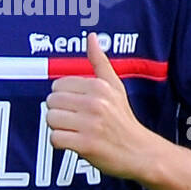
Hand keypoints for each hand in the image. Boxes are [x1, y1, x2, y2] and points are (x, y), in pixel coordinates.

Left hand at [45, 33, 156, 178]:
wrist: (140, 152)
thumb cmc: (123, 119)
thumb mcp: (115, 86)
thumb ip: (99, 62)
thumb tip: (92, 37)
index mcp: (99, 86)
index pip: (58, 85)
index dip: (64, 97)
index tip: (77, 106)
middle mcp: (95, 103)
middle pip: (51, 102)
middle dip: (60, 112)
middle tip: (76, 120)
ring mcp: (90, 124)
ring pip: (51, 119)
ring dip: (59, 128)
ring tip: (75, 130)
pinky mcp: (85, 144)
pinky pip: (55, 139)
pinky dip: (61, 143)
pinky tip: (74, 142)